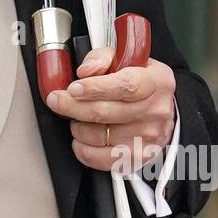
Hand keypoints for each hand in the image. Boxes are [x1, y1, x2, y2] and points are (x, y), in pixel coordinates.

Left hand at [46, 46, 175, 173]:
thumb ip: (102, 58)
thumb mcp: (124, 59)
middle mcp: (155, 111)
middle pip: (106, 112)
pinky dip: (83, 149)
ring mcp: (148, 137)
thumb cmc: (139, 83)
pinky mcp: (138, 158)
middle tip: (56, 100)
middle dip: (72, 106)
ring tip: (78, 117)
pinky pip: (100, 158)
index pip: (126, 86)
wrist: (160, 109)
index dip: (95, 88)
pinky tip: (81, 138)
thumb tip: (86, 71)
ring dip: (78, 126)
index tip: (73, 88)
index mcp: (156, 81)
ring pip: (98, 135)